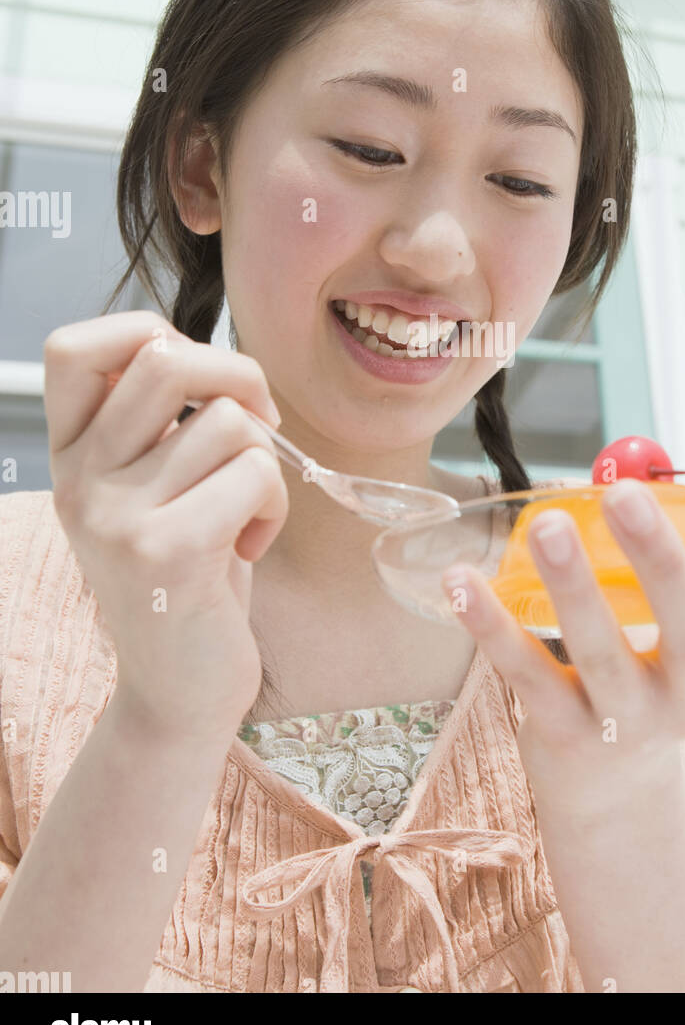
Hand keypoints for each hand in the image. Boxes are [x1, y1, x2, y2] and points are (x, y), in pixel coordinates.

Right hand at [45, 310, 288, 740]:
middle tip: (261, 428)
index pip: (72, 348)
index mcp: (71, 454)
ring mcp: (114, 515)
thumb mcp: (153, 490)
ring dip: (266, 462)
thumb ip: (158, 426)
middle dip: (240, 377)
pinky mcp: (165, 550)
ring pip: (229, 421)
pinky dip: (274, 504)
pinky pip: (254, 473)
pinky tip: (251, 545)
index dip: (145, 332)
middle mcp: (78, 479)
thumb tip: (216, 356)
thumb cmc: (188, 576)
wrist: (178, 692)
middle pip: (165, 358)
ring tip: (247, 514)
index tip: (197, 383)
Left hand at [440, 471, 684, 825]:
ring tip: (547, 523)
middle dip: (662, 561)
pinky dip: (492, 627)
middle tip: (625, 494)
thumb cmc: (659, 678)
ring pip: (603, 656)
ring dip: (574, 586)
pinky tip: (463, 580)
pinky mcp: (564, 735)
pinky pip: (527, 676)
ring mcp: (627, 723)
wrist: (611, 790)